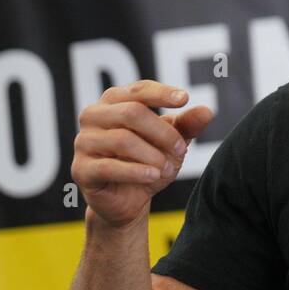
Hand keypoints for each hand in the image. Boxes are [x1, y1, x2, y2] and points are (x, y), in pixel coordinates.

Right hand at [71, 80, 214, 227]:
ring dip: (153, 155)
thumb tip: (207, 111)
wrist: (129, 200)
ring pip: (122, 140)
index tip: (184, 99)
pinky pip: (109, 167)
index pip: (138, 90)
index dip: (161, 93)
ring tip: (168, 168)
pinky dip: (136, 171)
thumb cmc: (149, 161)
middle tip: (181, 149)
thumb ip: (187, 126)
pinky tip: (154, 175)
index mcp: (114, 101)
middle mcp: (93, 115)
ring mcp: (83, 142)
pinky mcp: (81, 169)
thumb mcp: (172, 142)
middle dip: (162, 132)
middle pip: (131, 113)